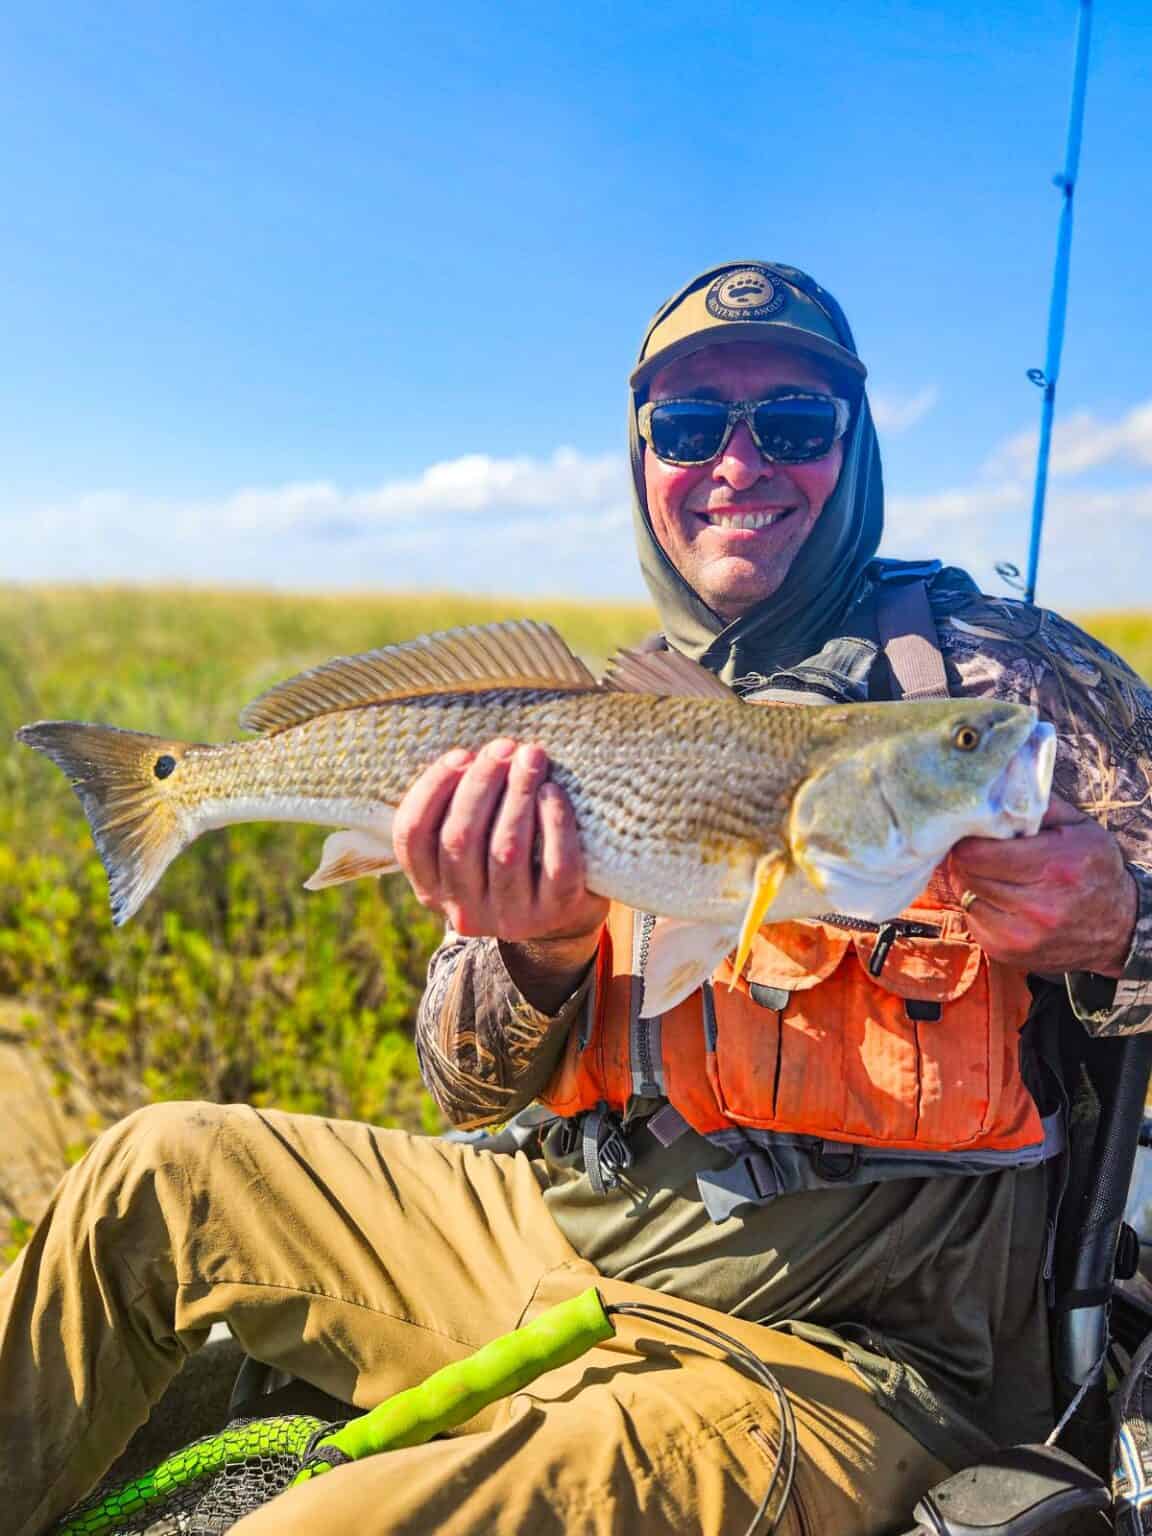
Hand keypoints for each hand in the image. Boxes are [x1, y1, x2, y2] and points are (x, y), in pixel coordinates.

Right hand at [392, 738, 608, 1008]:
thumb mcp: (473, 847)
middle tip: (504, 748)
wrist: (563, 916)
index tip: (461, 754)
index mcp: (431, 888)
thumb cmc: (512, 859)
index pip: (411, 836)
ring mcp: (511, 917)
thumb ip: (459, 811)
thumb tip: (474, 754)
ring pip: (505, 850)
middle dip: (481, 783)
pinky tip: (553, 792)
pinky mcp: (556, 911)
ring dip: (517, 794)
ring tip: (531, 757)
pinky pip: (557, 864)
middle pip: (459, 839)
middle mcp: (464, 910)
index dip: (432, 789)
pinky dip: (555, 822)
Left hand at [945, 794, 1137, 976]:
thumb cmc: (1094, 869)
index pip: (978, 853)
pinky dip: (978, 906)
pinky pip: (971, 920)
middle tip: (979, 850)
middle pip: (967, 873)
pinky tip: (998, 898)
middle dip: (967, 858)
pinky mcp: (1009, 952)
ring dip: (971, 882)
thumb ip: (1037, 805)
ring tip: (991, 873)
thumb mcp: (1078, 827)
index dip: (970, 839)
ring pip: (965, 896)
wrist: (1117, 926)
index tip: (975, 833)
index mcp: (1055, 866)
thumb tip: (998, 787)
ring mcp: (1022, 934)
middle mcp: (1038, 905)